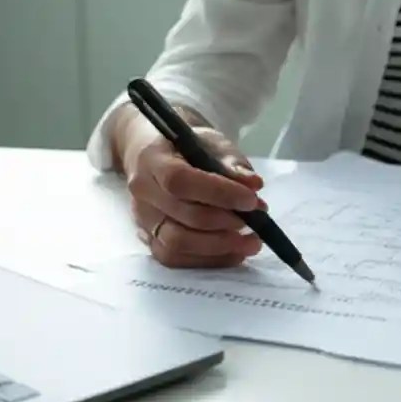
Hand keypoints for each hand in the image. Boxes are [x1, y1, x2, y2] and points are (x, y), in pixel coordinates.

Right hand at [115, 106, 266, 267]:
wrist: (154, 152)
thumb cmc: (186, 145)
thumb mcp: (211, 141)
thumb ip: (231, 162)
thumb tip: (254, 185)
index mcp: (153, 160)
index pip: (180, 181)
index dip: (219, 193)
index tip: (251, 200)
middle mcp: (143, 192)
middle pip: (183, 216)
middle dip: (227, 222)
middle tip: (258, 221)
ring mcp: (142, 218)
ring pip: (177, 243)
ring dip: (220, 247)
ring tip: (250, 242)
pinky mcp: (148, 238)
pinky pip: (174, 258)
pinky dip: (207, 259)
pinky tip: (233, 253)